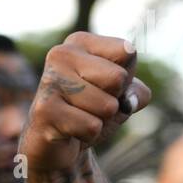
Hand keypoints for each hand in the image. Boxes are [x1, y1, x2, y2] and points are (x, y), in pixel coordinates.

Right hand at [21, 32, 150, 173]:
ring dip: (102, 120)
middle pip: (118, 78)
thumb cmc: (93, 110)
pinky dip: (90, 135)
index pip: (128, 52)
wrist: (55, 141)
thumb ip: (138, 93)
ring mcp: (49, 80)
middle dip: (115, 100)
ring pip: (107, 106)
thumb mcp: (122, 97)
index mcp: (81, 42)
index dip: (126, 78)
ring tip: (81, 116)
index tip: (105, 85)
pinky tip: (71, 130)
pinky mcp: (43, 109)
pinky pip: (92, 127)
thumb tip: (129, 102)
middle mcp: (61, 53)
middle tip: (94, 104)